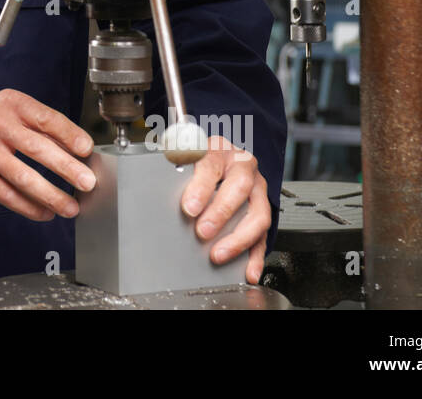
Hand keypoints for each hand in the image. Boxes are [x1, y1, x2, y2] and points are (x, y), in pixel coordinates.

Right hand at [0, 89, 96, 220]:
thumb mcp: (6, 108)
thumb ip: (36, 125)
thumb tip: (74, 149)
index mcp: (11, 104)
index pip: (46, 119)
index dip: (69, 134)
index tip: (87, 149)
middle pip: (38, 149)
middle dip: (66, 168)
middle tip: (88, 183)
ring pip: (23, 177)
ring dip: (51, 195)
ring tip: (71, 207)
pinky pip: (7, 195)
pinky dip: (29, 207)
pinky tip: (45, 212)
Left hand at [180, 135, 270, 282]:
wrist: (223, 156)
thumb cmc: (202, 157)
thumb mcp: (186, 152)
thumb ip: (175, 163)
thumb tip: (158, 178)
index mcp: (221, 150)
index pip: (211, 165)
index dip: (200, 187)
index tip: (189, 207)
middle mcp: (244, 167)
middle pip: (238, 188)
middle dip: (221, 213)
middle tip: (202, 231)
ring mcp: (257, 190)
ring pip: (257, 214)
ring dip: (239, 238)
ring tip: (219, 254)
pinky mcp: (262, 211)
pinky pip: (264, 235)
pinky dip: (256, 255)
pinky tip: (248, 270)